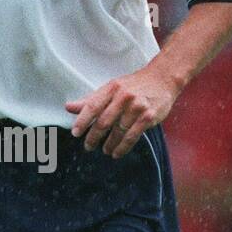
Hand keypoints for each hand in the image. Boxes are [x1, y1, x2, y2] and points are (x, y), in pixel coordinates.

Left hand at [65, 63, 180, 157]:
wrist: (162, 79)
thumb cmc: (133, 85)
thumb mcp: (111, 88)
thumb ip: (90, 100)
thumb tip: (68, 107)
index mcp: (111, 88)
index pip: (92, 106)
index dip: (82, 121)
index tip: (75, 133)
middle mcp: (123, 97)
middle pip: (104, 122)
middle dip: (93, 137)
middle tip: (88, 146)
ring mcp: (137, 107)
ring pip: (118, 132)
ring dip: (109, 144)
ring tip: (104, 150)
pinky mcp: (148, 117)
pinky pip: (132, 137)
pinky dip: (122, 148)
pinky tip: (116, 153)